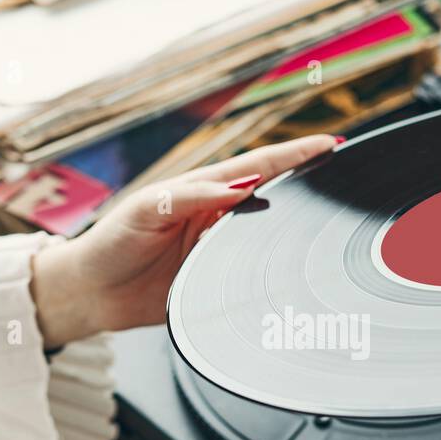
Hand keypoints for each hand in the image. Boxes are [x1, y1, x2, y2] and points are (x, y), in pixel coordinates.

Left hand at [30, 135, 338, 344]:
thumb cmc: (111, 244)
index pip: (259, 167)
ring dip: (300, 230)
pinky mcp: (217, 284)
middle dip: (312, 186)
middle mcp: (218, 218)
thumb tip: (240, 186)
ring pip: (271, 237)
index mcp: (203, 191)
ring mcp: (220, 251)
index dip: (296, 155)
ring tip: (336, 221)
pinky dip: (278, 275)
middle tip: (350, 177)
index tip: (332, 144)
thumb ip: (191, 197)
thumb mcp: (146, 210)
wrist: (90, 294)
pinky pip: (256, 278)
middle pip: (275, 198)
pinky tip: (299, 273)